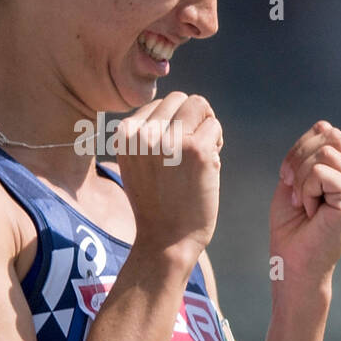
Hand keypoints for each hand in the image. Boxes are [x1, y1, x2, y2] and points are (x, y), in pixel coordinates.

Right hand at [117, 92, 223, 270]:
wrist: (165, 241)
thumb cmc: (156, 203)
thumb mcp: (135, 164)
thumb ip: (146, 134)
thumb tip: (177, 105)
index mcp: (125, 134)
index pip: (159, 104)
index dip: (174, 123)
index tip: (174, 150)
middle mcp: (144, 133)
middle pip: (180, 98)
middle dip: (192, 118)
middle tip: (193, 149)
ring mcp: (171, 140)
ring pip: (199, 105)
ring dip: (205, 126)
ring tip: (201, 154)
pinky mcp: (197, 150)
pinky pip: (214, 125)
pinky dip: (216, 141)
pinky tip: (209, 165)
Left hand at [270, 120, 340, 291]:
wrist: (293, 264)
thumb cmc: (293, 226)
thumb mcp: (298, 178)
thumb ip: (312, 151)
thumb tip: (323, 126)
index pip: (326, 131)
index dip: (298, 150)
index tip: (290, 180)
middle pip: (326, 135)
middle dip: (298, 161)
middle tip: (297, 194)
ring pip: (323, 153)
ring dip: (302, 180)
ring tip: (307, 206)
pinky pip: (321, 171)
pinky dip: (306, 190)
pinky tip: (313, 213)